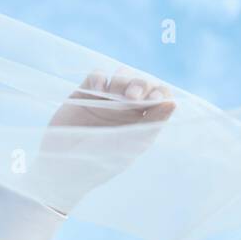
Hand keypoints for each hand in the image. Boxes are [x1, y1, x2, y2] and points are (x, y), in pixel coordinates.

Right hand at [29, 69, 176, 211]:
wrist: (65, 164)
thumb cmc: (102, 159)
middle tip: (132, 98)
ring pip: (121, 74)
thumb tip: (175, 102)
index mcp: (143, 120)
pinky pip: (97, 75)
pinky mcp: (85, 94)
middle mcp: (127, 109)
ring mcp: (106, 100)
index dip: (160, 91)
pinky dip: (99, 78)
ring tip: (112, 96)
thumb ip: (154, 121)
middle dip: (140, 84)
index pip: (159, 96)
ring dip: (121, 80)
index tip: (155, 98)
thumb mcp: (132, 142)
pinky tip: (97, 92)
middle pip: (141, 81)